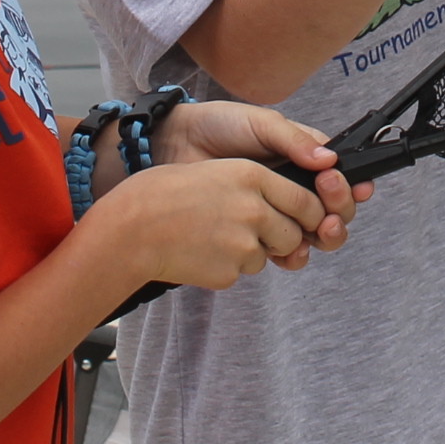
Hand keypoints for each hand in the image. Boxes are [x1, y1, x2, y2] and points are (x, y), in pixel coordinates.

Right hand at [88, 159, 331, 285]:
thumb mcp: (218, 170)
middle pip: (295, 233)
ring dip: (252, 251)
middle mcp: (255, 209)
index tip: (310, 217)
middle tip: (257, 231)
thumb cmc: (166, 192)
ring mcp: (244, 243)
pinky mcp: (230, 272)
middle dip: (285, 237)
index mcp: (253, 175)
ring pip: (268, 255)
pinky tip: (201, 250)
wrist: (131, 227)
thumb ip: (258, 184)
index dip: (313, 212)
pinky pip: (242, 272)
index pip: (306, 200)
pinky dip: (227, 266)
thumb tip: (289, 207)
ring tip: (213, 235)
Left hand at [159, 101, 371, 243]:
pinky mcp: (257, 233)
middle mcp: (295, 188)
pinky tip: (291, 250)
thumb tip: (329, 161)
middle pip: (335, 210)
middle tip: (327, 206)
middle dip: (340, 211)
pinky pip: (286, 252)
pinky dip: (295, 256)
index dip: (349, 186)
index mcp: (303, 158)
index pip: (340, 176)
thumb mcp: (260, 123)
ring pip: (317, 234)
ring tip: (317, 229)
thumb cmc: (219, 126)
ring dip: (326, 236)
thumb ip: (294, 140)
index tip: (337, 183)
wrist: (177, 147)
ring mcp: (277, 212)